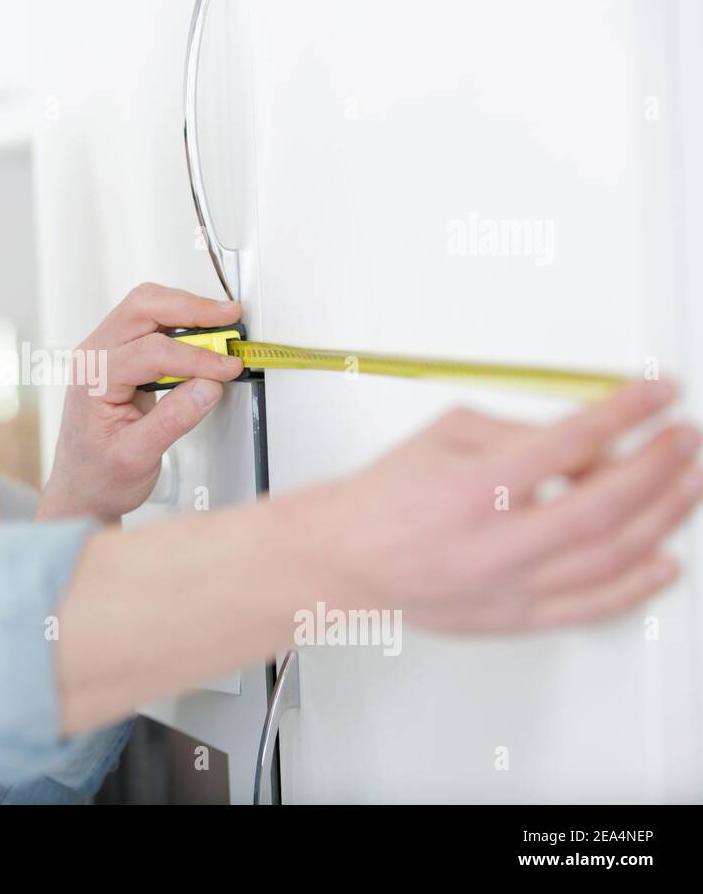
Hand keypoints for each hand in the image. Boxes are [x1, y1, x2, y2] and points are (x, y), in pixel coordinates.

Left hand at [37, 283, 246, 519]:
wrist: (81, 488)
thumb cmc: (98, 475)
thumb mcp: (137, 457)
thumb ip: (173, 420)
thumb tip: (208, 386)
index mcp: (93, 378)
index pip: (150, 351)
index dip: (196, 357)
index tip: (228, 368)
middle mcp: (94, 356)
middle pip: (143, 307)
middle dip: (191, 308)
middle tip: (229, 317)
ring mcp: (105, 352)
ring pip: (146, 307)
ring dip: (186, 310)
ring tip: (222, 326)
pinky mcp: (120, 356)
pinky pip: (150, 324)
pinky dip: (180, 323)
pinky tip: (203, 337)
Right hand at [278, 378, 701, 631]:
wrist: (345, 560)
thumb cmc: (385, 499)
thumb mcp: (444, 436)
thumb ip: (518, 431)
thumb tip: (587, 437)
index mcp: (471, 487)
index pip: (570, 441)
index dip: (626, 411)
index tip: (658, 393)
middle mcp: (493, 543)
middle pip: (603, 504)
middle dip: (659, 466)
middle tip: (685, 439)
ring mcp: (506, 587)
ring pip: (608, 556)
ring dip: (663, 516)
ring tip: (688, 483)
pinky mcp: (512, 619)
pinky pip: (590, 607)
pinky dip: (638, 585)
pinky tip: (666, 560)